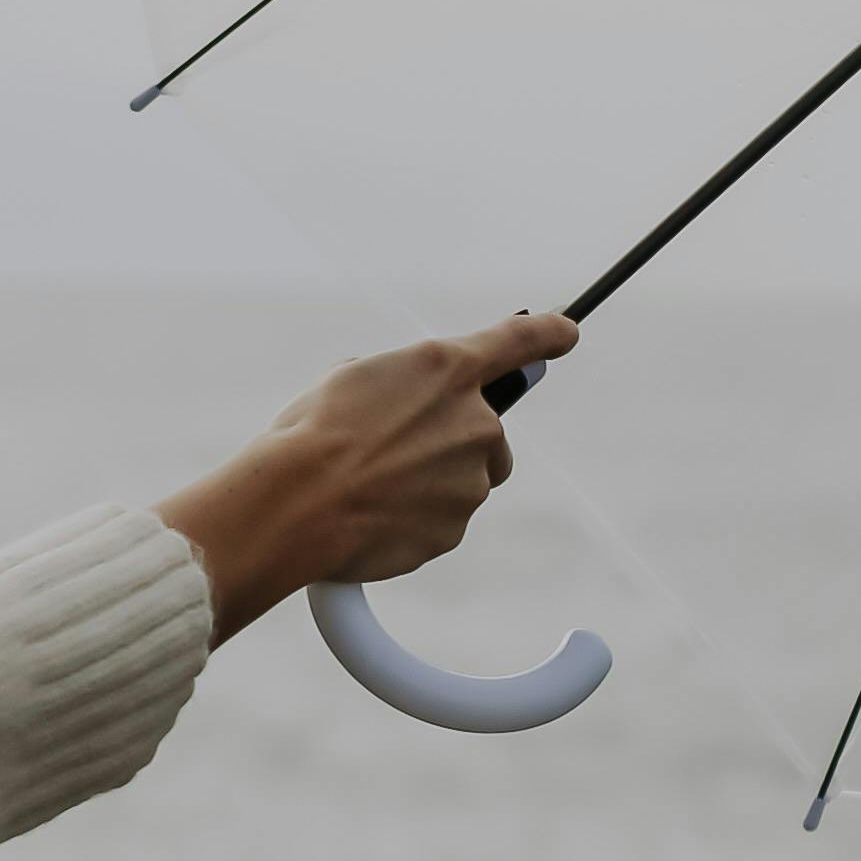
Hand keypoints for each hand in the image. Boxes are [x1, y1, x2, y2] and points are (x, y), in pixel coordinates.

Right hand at [159, 316, 579, 641]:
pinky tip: (369, 517)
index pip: (518, 341)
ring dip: (429, 483)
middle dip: (452, 443)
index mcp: (446, 368)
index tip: (567, 333)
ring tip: (369, 487)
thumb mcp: (350, 381)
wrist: (294, 504)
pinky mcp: (457, 528)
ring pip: (463, 481)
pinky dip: (412, 521)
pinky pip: (441, 521)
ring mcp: (470, 478)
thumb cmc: (309, 435)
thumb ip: (398, 384)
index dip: (548, 335)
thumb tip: (405, 407)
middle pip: (486, 432)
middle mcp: (474, 420)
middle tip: (394, 453)